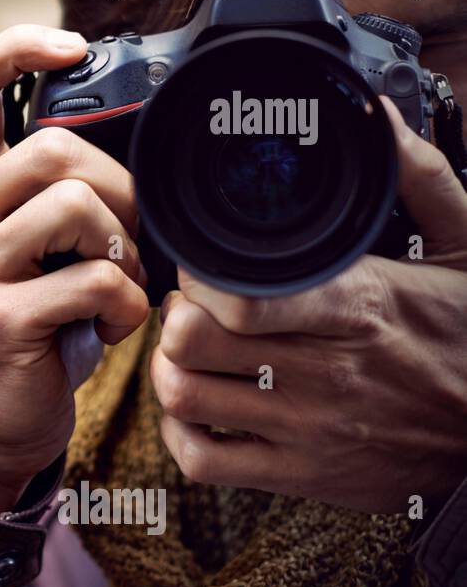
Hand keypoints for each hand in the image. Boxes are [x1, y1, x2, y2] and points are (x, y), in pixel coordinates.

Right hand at [0, 25, 150, 513]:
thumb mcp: (36, 245)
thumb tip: (145, 138)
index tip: (76, 51)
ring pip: (77, 206)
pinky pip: (94, 279)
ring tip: (115, 290)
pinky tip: (108, 328)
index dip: (20, 46)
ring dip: (124, 252)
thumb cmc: (36, 320)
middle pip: (57, 148)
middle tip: (128, 244)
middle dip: (121, 193)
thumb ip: (60, 190)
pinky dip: (125, 306)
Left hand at [152, 97, 466, 513]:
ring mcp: (308, 428)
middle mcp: (323, 371)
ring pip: (183, 397)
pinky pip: (203, 461)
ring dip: (169, 371)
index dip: (200, 277)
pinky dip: (181, 435)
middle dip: (175, 315)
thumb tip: (375, 112)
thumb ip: (418, 176)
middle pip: (191, 341)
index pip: (240, 296)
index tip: (207, 267)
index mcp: (358, 306)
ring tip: (190, 354)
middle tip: (194, 308)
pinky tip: (200, 411)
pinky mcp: (301, 475)